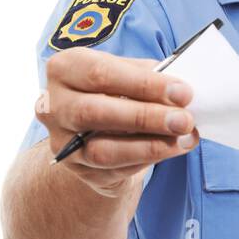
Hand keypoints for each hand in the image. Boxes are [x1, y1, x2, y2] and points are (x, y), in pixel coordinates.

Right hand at [35, 48, 198, 196]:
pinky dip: (147, 160)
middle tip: (184, 120)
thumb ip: (147, 77)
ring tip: (183, 138)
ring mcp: (62, 141)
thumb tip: (178, 92)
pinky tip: (171, 149)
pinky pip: (113, 169)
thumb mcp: (126, 73)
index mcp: (65, 69)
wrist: (93, 130)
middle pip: (96, 112)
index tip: (182, 92)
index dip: (144, 84)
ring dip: (150, 146)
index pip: (101, 74)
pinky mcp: (77, 169)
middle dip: (146, 117)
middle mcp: (54, 105)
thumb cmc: (113, 92)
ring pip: (103, 149)